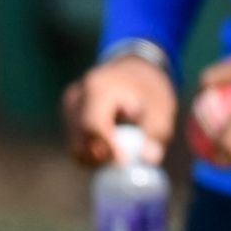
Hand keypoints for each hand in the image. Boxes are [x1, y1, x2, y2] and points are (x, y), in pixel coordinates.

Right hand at [62, 56, 176, 166]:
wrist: (134, 69)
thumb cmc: (150, 89)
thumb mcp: (162, 106)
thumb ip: (156, 132)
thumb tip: (148, 159)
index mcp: (99, 88)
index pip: (94, 124)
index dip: (108, 148)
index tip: (125, 162)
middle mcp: (77, 96)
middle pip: (81, 139)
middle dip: (103, 158)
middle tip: (126, 162)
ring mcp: (69, 107)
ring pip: (76, 146)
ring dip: (99, 156)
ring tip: (123, 148)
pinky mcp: (68, 116)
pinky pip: (77, 143)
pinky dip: (94, 151)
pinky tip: (113, 145)